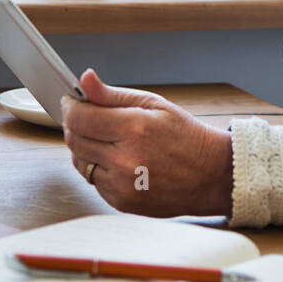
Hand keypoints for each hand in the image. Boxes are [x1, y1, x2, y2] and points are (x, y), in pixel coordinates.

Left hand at [60, 69, 232, 218]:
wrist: (212, 175)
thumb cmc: (185, 136)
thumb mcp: (154, 104)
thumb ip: (113, 94)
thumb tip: (85, 79)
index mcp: (133, 128)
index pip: (79, 117)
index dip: (70, 107)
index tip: (71, 102)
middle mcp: (125, 159)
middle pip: (74, 140)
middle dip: (75, 125)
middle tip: (88, 118)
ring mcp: (122, 185)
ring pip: (80, 162)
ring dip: (86, 148)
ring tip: (109, 141)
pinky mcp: (122, 202)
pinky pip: (94, 181)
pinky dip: (100, 169)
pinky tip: (120, 161)